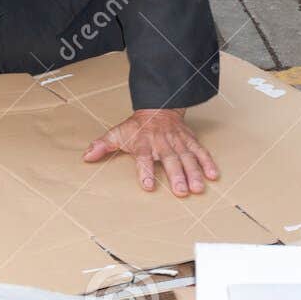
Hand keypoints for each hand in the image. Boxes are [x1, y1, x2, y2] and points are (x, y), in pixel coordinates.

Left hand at [83, 108, 219, 196]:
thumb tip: (86, 156)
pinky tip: (214, 176)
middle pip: (170, 160)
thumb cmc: (137, 127)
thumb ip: (102, 146)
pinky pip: (200, 152)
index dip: (145, 171)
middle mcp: (162, 143)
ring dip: (194, 173)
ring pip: (187, 158)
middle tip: (181, 192)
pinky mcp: (190, 142)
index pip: (143, 158)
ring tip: (198, 188)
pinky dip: (208, 163)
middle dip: (176, 176)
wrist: (158, 108)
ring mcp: (178, 143)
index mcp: (143, 143)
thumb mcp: (117, 133)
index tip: (147, 185)